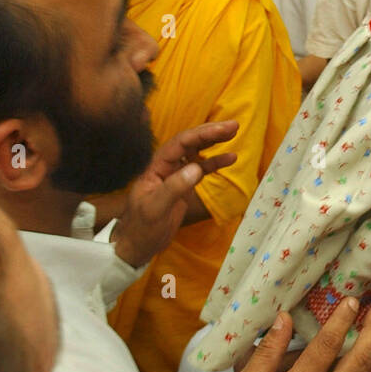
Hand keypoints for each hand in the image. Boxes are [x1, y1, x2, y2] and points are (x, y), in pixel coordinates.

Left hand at [112, 120, 238, 267]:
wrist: (137, 246)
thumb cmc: (142, 228)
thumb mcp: (156, 209)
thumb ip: (174, 188)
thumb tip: (196, 168)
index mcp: (156, 168)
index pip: (180, 144)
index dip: (202, 134)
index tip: (222, 129)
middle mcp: (166, 167)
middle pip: (189, 143)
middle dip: (210, 132)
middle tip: (234, 125)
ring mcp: (175, 175)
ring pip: (196, 152)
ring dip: (214, 142)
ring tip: (233, 133)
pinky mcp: (184, 186)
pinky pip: (202, 169)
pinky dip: (215, 163)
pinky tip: (230, 157)